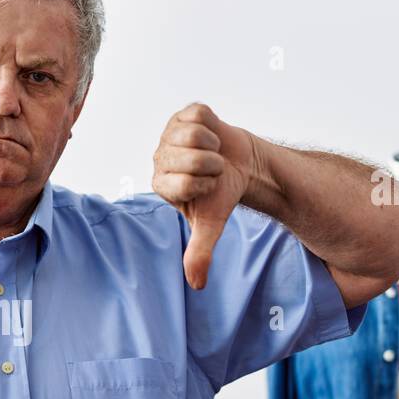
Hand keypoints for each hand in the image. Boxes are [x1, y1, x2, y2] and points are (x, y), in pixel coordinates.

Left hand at [152, 103, 257, 289]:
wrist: (239, 165)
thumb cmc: (220, 195)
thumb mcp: (211, 225)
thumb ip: (200, 252)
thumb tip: (196, 284)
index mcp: (160, 184)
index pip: (182, 182)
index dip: (204, 184)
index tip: (206, 187)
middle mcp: (159, 158)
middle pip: (189, 157)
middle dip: (211, 165)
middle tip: (211, 170)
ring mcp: (169, 133)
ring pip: (194, 134)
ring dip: (213, 146)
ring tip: (211, 153)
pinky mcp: (184, 113)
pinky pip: (199, 114)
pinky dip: (213, 125)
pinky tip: (210, 135)